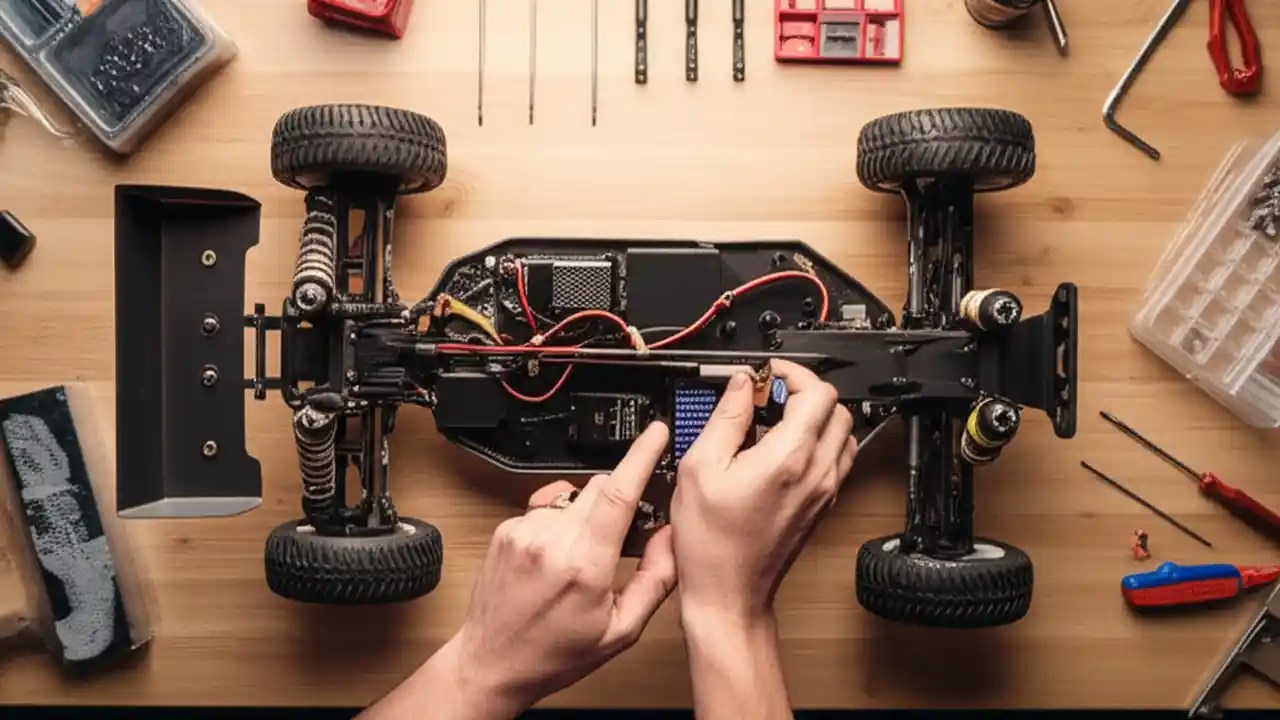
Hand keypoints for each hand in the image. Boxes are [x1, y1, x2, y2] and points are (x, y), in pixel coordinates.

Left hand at [379, 422, 676, 719]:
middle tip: (622, 536)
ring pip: (574, 495)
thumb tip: (673, 538)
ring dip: (588, 513)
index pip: (618, 494)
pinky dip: (561, 521)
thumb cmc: (554, 654)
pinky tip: (557, 554)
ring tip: (581, 557)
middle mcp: (550, 542)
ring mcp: (523, 532)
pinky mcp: (506, 529)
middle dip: (619, 499)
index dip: (641, 456)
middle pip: (600, 487)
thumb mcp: (621, 630)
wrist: (492, 663)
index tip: (655, 434)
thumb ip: (657, 579)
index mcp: (584, 566)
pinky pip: (547, 506)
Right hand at [672, 360, 854, 621]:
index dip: (790, 373)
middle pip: (835, 407)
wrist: (729, 594)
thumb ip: (726, 418)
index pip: (815, 392)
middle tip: (768, 395)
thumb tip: (740, 384)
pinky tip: (783, 449)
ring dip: (815, 416)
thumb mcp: (699, 468)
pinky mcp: (823, 504)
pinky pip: (837, 458)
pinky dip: (818, 442)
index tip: (765, 375)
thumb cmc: (710, 543)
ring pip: (843, 432)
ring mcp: (825, 490)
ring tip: (776, 420)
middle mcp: (816, 473)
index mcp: (787, 458)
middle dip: (804, 391)